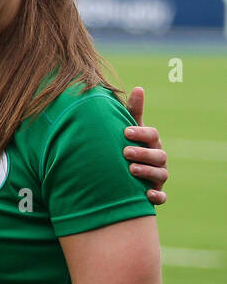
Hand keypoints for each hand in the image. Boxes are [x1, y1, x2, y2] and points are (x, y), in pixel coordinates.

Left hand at [124, 87, 167, 204]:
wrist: (122, 172)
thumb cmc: (127, 145)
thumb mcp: (129, 128)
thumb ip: (133, 111)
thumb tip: (139, 87)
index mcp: (151, 142)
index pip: (152, 135)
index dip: (141, 133)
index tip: (125, 132)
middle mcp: (158, 159)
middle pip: (158, 155)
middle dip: (143, 153)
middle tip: (125, 151)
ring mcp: (158, 176)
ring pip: (160, 175)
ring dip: (147, 172)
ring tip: (131, 169)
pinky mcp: (155, 193)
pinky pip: (161, 196)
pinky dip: (157, 196)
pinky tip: (147, 195)